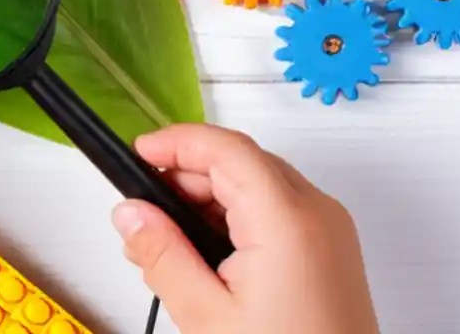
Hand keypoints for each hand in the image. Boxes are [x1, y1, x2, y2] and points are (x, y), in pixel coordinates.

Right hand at [112, 124, 378, 333]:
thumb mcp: (206, 316)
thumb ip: (162, 255)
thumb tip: (131, 213)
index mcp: (288, 220)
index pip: (226, 149)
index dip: (177, 142)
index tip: (137, 153)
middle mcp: (317, 212)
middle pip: (240, 162)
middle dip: (186, 175)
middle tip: (142, 211)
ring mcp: (328, 230)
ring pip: (256, 183)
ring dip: (207, 198)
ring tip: (167, 244)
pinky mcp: (328, 249)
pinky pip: (275, 209)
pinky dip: (234, 217)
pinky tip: (203, 254)